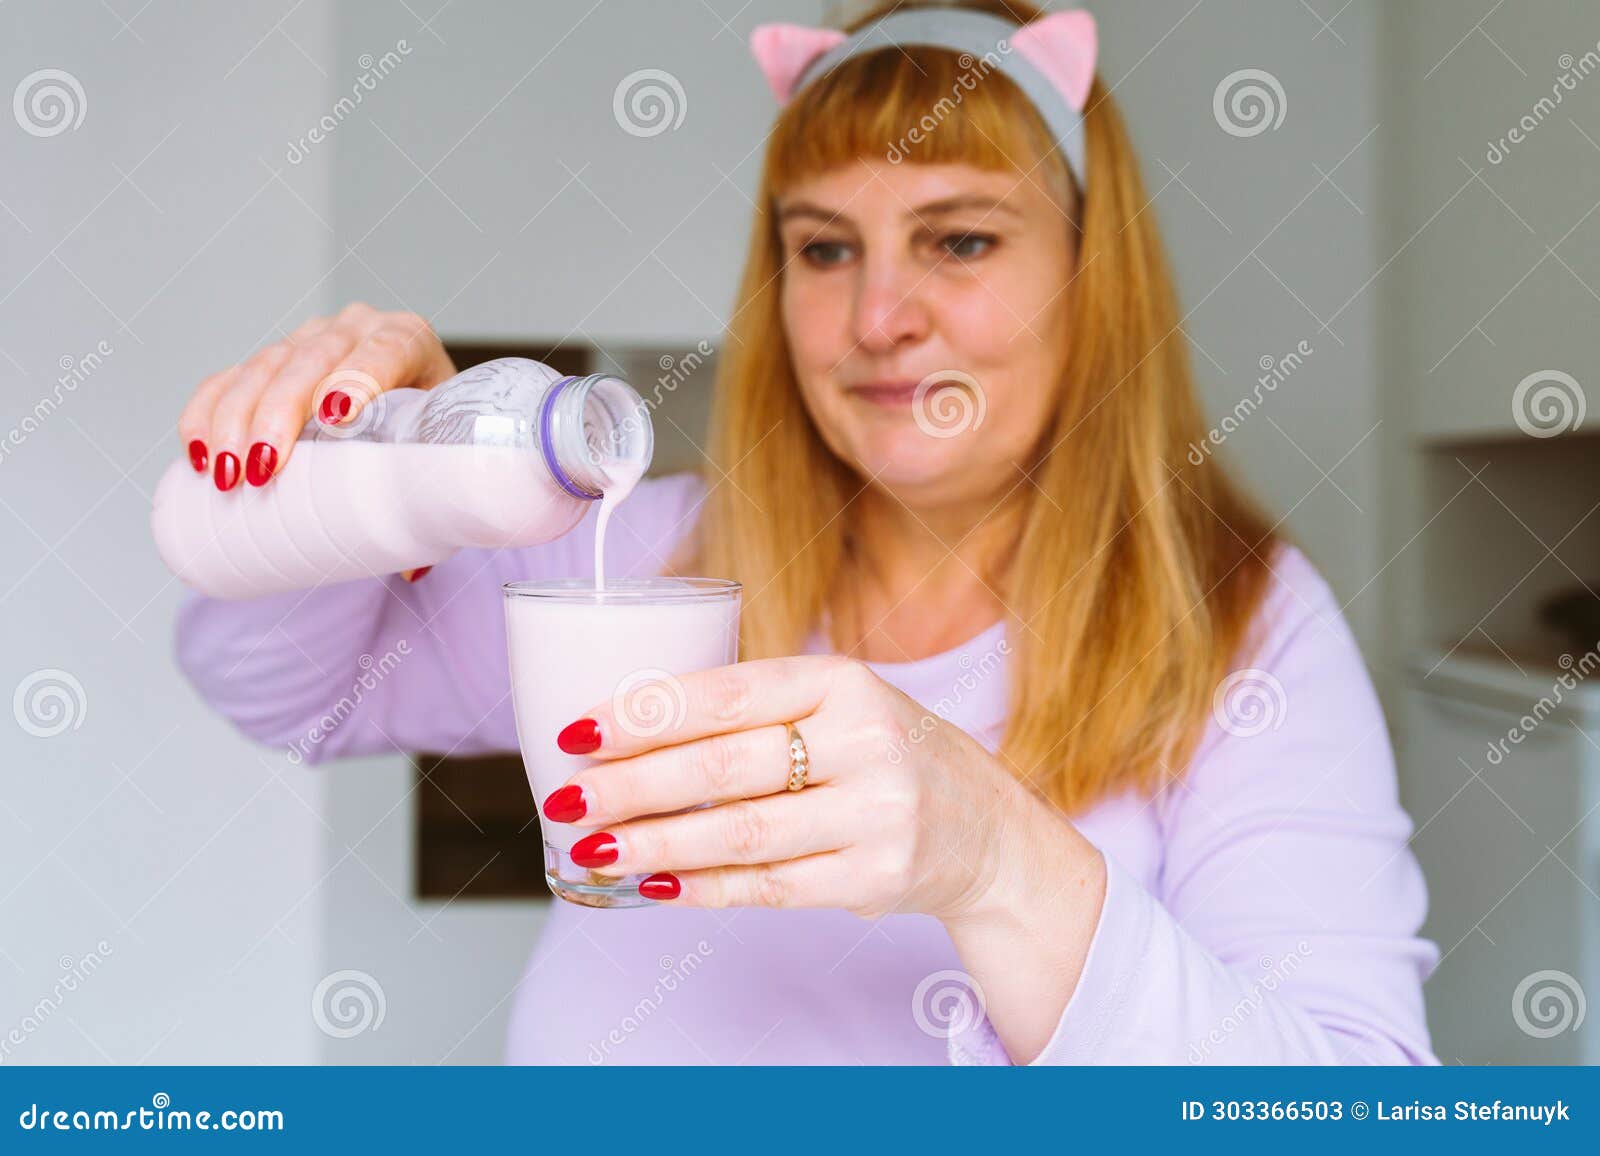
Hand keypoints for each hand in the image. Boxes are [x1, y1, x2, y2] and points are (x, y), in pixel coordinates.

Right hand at [176, 302, 455, 497]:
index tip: (335, 418)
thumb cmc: (435, 434)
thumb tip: (412, 573)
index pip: (385, 350)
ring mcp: (309, 340)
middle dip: (279, 414)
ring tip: (226, 475)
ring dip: (234, 421)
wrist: (417, 407)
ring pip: (263, 368)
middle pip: (312, 360)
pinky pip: (228, 379)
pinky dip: (206, 412)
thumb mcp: (446, 453)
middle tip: (264, 470)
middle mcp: (355, 330)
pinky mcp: (270, 362)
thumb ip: (438, 503)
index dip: (359, 378)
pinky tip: (196, 451)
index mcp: (409, 341)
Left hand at [540, 655, 1032, 918]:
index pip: (728, 692)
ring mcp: (878, 812)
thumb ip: (753, 712)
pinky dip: (704, 888)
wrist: (985, 827)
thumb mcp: (836, 705)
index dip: (645, 714)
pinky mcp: (876, 876)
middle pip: (726, 765)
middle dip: (632, 784)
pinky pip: (770, 887)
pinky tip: (655, 885)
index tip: (578, 731)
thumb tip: (622, 737)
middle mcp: (866, 739)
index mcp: (842, 679)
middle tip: (566, 797)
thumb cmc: (880, 753)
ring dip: (656, 844)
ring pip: (742, 834)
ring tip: (593, 849)